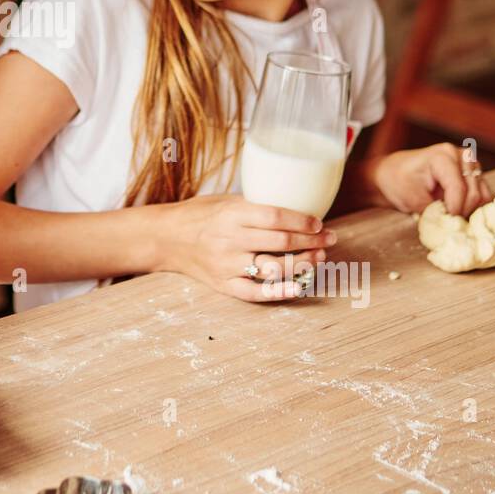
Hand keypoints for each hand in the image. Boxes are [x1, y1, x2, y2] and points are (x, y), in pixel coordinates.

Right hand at [155, 194, 336, 301]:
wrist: (165, 238)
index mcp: (231, 214)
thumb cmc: (198, 215)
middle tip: (330, 238)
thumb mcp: (224, 201)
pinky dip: (278, 292)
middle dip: (312, 241)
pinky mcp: (223, 284)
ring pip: (273, 268)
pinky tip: (298, 287)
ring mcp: (226, 265)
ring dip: (303, 264)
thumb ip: (254, 205)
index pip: (275, 217)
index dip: (302, 221)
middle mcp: (229, 240)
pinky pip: (255, 292)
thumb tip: (295, 207)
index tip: (319, 222)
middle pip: (281, 242)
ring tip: (319, 258)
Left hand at [374, 144, 492, 217]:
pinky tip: (458, 212)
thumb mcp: (411, 199)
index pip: (458, 188)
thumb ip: (435, 211)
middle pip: (473, 192)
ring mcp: (469, 163)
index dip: (454, 210)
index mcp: (442, 156)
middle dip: (461, 211)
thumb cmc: (397, 182)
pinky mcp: (473, 173)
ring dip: (469, 210)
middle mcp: (460, 155)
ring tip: (450, 216)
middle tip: (445, 221)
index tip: (444, 222)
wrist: (392, 173)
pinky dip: (474, 206)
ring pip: (482, 194)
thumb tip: (453, 226)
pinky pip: (484, 194)